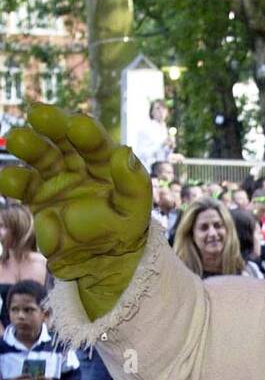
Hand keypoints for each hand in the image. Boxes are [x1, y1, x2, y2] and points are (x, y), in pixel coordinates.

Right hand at [0, 103, 152, 321]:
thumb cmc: (124, 231)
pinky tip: (7, 180)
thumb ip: (133, 184)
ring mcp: (54, 179)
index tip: (75, 126)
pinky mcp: (36, 198)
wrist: (101, 264)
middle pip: (62, 138)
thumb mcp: (136, 210)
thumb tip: (124, 153)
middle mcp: (77, 164)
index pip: (94, 141)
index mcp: (104, 161)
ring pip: (39, 156)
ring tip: (17, 140)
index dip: (85, 131)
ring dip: (28, 145)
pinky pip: (22, 186)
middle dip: (50, 124)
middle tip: (37, 115)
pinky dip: (13, 181)